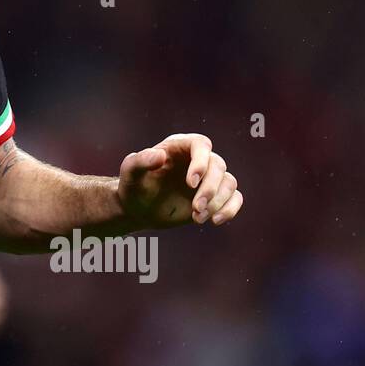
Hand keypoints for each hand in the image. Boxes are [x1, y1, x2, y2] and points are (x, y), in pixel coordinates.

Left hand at [117, 133, 243, 229]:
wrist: (139, 209)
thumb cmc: (133, 186)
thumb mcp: (130, 173)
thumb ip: (140, 161)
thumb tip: (159, 155)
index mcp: (179, 146)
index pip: (201, 144)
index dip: (201, 162)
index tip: (190, 183)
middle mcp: (197, 159)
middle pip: (218, 166)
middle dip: (209, 189)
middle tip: (196, 208)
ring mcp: (208, 177)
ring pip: (229, 182)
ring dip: (218, 202)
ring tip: (197, 218)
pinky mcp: (215, 196)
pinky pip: (235, 197)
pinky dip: (230, 209)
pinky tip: (215, 221)